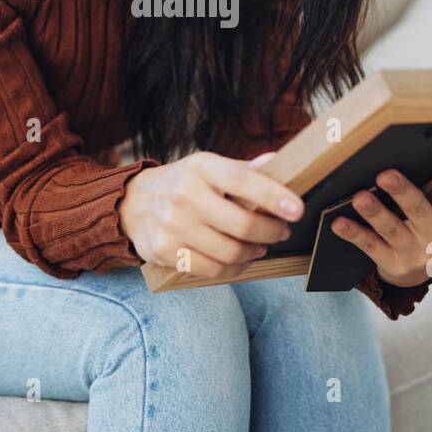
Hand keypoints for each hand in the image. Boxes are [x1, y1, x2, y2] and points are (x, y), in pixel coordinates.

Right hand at [118, 150, 301, 278]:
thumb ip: (244, 169)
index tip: (297, 209)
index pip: (243, 180)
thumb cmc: (184, 183)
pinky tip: (240, 259)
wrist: (134, 203)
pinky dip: (234, 268)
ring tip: (260, 246)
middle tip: (281, 231)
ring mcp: (173, 225)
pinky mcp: (166, 251)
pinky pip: (213, 270)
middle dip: (271, 231)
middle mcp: (185, 195)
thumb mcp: (209, 166)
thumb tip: (279, 161)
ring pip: (230, 251)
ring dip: (254, 252)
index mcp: (201, 167)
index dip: (274, 196)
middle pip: (242, 224)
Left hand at [329, 137, 431, 287]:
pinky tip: (340, 223)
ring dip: (375, 213)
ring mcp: (416, 253)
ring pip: (391, 228)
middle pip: (419, 209)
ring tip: (360, 198)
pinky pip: (370, 246)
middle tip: (386, 175)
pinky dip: (354, 233)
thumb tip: (417, 146)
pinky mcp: (394, 264)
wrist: (422, 274)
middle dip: (402, 192)